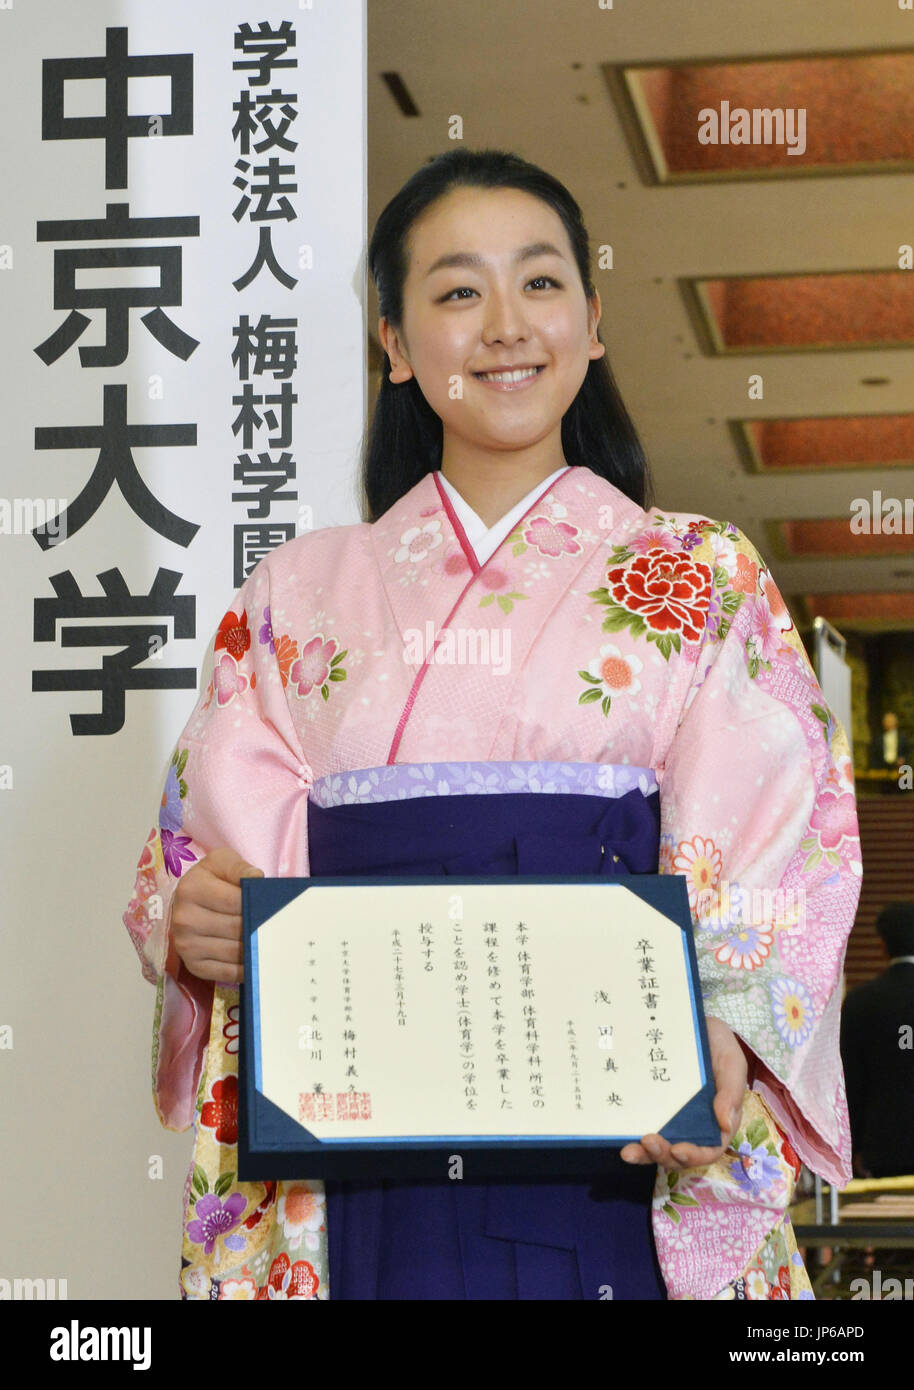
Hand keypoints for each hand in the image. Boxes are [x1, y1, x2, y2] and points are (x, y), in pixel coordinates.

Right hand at [171, 847, 263, 982]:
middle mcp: (184, 919)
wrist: (187, 903)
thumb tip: (257, 878)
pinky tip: (257, 958)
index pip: (236, 901)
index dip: (258, 903)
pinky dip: (246, 968)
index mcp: (191, 889)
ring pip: (234, 952)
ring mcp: (186, 946)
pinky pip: (227, 973)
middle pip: (237, 928)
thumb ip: (239, 867)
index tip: (272, 905)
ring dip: (256, 948)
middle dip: (259, 926)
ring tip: (271, 941)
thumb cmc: (210, 880)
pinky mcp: (194, 966)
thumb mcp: (221, 862)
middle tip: (279, 926)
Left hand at [620, 1015, 747, 1169]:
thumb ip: (731, 1091)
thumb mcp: (731, 1061)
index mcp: (718, 1119)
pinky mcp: (652, 1106)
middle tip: (648, 1142)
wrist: (692, 1022)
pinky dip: (632, 1138)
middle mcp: (694, 1124)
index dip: (695, 1155)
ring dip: (645, 1154)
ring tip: (629, 1151)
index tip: (679, 1150)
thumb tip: (726, 1125)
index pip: (710, 1148)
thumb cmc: (717, 1043)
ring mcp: (672, 1118)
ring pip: (660, 1147)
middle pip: (680, 1154)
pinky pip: (643, 1126)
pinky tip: (621, 1139)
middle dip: (664, 1155)